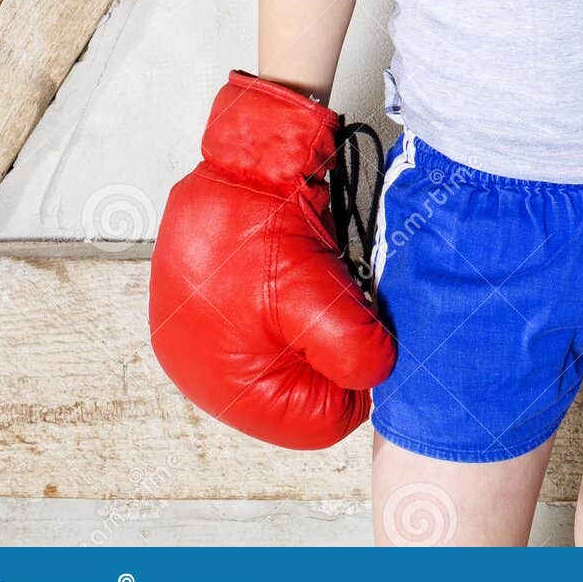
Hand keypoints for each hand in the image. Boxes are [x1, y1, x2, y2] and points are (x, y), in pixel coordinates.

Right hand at [149, 70, 395, 448]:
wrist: (239, 156)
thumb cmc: (258, 223)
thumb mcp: (319, 298)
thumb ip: (355, 351)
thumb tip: (377, 374)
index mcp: (222, 384)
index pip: (316, 424)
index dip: (356, 382)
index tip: (370, 340)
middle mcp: (205, 371)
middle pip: (301, 395)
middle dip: (333, 355)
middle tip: (345, 307)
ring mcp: (206, 338)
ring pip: (289, 360)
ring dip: (316, 330)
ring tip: (320, 286)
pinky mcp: (215, 306)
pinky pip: (269, 329)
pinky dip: (295, 308)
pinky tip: (302, 277)